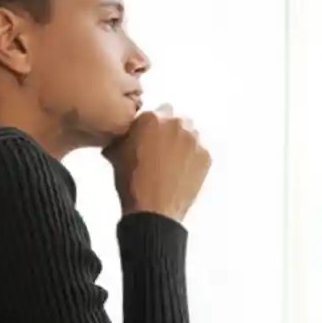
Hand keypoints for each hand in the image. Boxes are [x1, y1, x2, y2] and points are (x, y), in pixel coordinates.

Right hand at [103, 104, 210, 221]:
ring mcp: (194, 140)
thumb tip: (126, 132)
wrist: (153, 210)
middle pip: (177, 120)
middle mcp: (176, 124)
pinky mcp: (206, 156)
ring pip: (191, 134)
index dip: (154, 125)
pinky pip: (201, 151)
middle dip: (171, 131)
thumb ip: (124, 134)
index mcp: (151, 118)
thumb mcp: (115, 153)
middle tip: (162, 150)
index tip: (151, 136)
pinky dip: (194, 159)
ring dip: (184, 143)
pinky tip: (182, 172)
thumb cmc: (132, 183)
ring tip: (173, 163)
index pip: (158, 111)